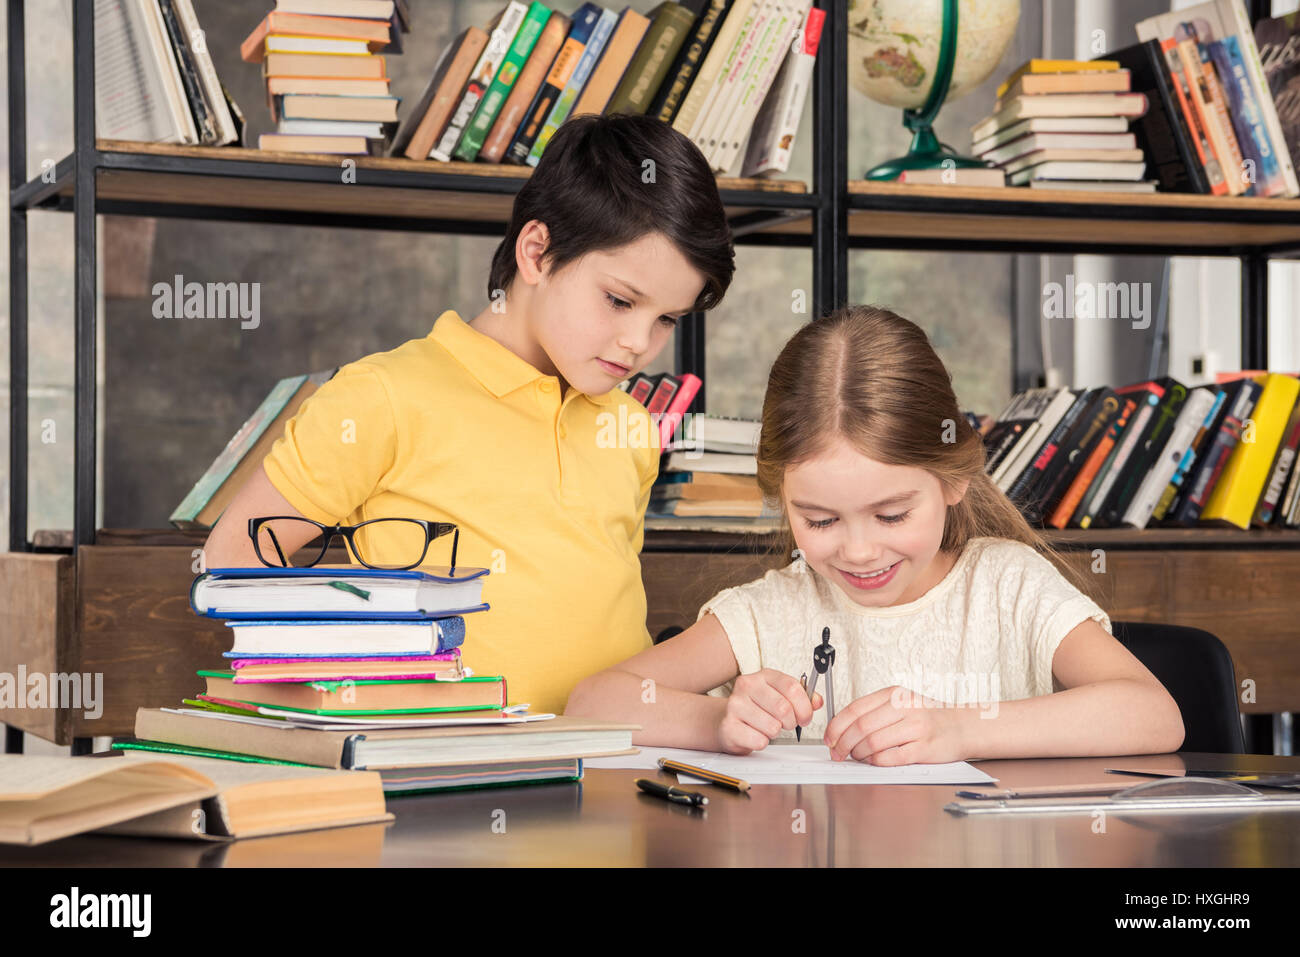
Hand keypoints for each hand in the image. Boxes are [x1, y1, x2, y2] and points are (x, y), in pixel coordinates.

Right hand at [717, 668, 822, 754]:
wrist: (726, 720)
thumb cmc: (756, 708)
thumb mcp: (780, 696)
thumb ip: (801, 697)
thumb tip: (817, 701)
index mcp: (764, 675)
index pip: (792, 687)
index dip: (805, 707)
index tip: (805, 717)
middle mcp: (747, 685)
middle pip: (784, 709)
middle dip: (791, 723)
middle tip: (786, 724)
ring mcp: (735, 705)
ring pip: (773, 727)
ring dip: (775, 732)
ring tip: (766, 727)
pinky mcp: (729, 726)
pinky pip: (759, 741)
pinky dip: (761, 742)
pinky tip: (755, 734)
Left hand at [823, 686, 972, 764]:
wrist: (963, 726)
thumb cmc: (929, 717)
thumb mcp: (901, 703)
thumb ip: (875, 711)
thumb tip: (842, 729)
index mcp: (894, 694)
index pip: (855, 708)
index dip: (836, 726)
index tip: (829, 738)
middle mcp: (904, 707)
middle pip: (861, 727)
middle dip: (843, 743)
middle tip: (837, 753)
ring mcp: (915, 727)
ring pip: (873, 742)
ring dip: (858, 754)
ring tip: (856, 757)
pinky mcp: (924, 748)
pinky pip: (890, 757)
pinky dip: (875, 762)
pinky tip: (873, 761)